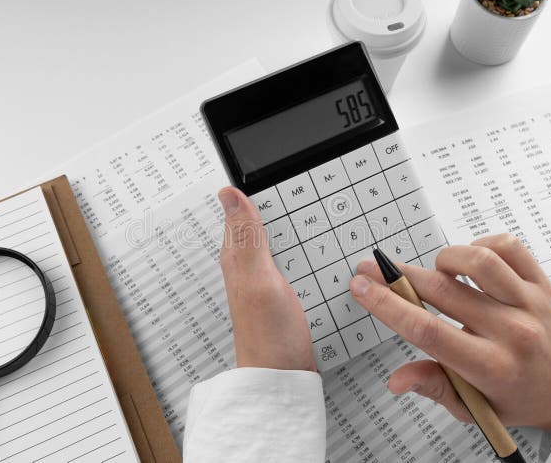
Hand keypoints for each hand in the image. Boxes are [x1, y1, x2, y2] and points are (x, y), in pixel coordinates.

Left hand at [217, 186, 315, 371]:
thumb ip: (247, 236)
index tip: (278, 172)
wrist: (283, 378)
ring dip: (300, 229)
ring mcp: (268, 279)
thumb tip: (229, 194)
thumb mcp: (259, 279)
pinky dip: (309, 253)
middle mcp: (249, 264)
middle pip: (267, 221)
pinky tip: (321, 250)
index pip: (243, 209)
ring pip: (285, 240)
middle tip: (304, 187)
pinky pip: (297, 261)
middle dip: (285, 205)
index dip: (259, 189)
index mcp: (237, 255)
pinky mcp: (284, 292)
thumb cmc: (267, 337)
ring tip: (316, 211)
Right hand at [349, 233, 550, 433]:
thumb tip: (396, 380)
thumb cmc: (516, 395)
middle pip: (443, 291)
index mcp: (491, 367)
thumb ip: (433, 386)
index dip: (387, 305)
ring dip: (444, 260)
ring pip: (477, 260)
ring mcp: (531, 303)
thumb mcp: (472, 406)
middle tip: (373, 269)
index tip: (363, 288)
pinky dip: (480, 246)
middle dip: (398, 277)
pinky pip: (508, 247)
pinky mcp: (542, 283)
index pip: (428, 330)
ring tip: (435, 273)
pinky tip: (469, 264)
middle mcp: (513, 332)